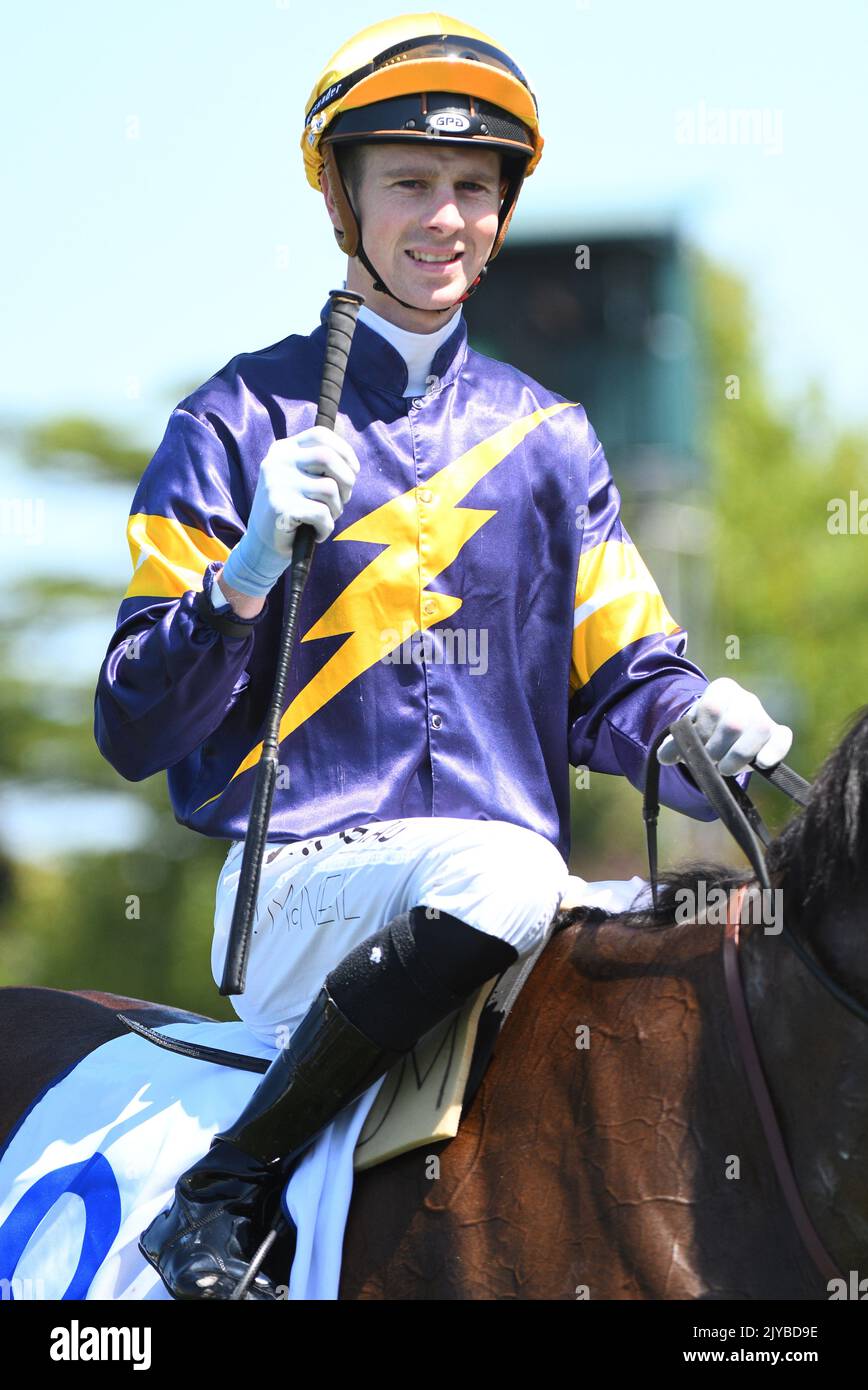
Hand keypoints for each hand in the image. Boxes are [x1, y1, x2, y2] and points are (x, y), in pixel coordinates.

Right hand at [220, 426, 360, 598]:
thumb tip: (351, 465)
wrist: (261, 544)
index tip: (353, 471)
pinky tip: (318, 533)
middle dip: (347, 479)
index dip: (344, 451)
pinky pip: (322, 513)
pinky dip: (327, 527)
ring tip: (326, 518)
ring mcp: (277, 484)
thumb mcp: (300, 478)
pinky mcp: (281, 508)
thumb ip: (319, 465)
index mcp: (283, 450)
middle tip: (344, 497)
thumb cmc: (291, 509)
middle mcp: (277, 462)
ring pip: (329, 488)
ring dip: (337, 508)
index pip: (320, 435)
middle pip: (327, 456)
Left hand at [656, 676, 792, 775]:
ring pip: (759, 729)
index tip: (697, 748)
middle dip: (719, 749)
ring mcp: (763, 714)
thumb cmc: (705, 732)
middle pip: (735, 722)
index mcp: (721, 690)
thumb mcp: (689, 734)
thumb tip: (664, 757)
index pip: (713, 707)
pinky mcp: (778, 733)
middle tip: (711, 762)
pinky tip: (761, 763)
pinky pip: (783, 738)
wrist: (724, 735)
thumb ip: (675, 743)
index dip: (704, 732)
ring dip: (740, 755)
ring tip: (726, 769)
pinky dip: (774, 751)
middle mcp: (745, 698)